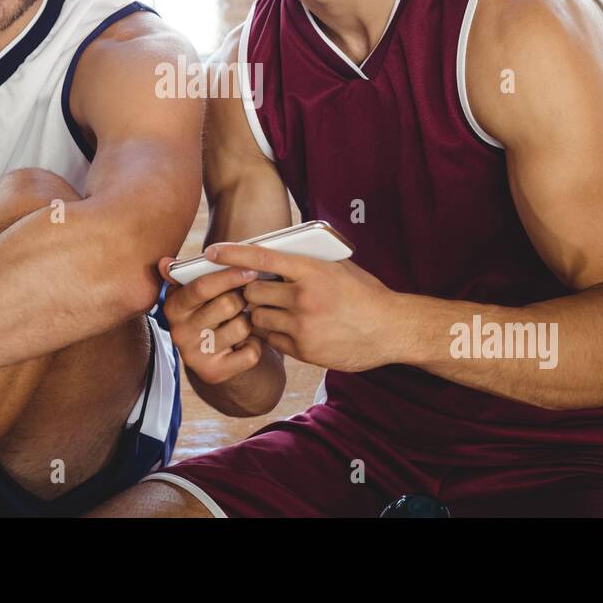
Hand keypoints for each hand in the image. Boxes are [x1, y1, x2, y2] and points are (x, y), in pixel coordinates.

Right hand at [158, 256, 267, 385]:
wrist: (213, 357)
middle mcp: (179, 332)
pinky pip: (250, 353)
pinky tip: (246, 342)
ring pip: (242, 327)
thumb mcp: (198, 293)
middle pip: (227, 304)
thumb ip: (188, 274)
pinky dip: (256, 345)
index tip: (251, 269)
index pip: (201, 287)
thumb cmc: (209, 311)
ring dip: (249, 322)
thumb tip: (165, 263)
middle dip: (242, 299)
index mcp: (173, 306)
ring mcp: (195, 355)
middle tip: (244, 299)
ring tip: (241, 321)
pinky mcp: (213, 373)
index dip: (229, 276)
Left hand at [203, 242, 400, 372]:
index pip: (261, 257)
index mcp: (313, 270)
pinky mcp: (304, 350)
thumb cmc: (364, 293)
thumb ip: (305, 262)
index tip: (210, 252)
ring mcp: (302, 326)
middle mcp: (304, 297)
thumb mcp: (338, 267)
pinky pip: (271, 339)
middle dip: (249, 290)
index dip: (232, 253)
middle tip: (255, 288)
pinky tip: (288, 327)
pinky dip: (273, 332)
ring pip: (257, 317)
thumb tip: (270, 256)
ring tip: (274, 308)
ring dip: (259, 312)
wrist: (391, 329)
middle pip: (252, 291)